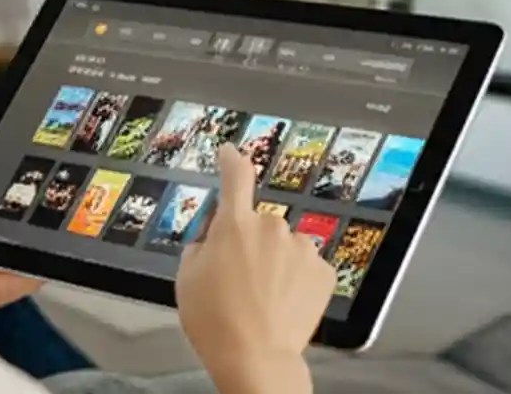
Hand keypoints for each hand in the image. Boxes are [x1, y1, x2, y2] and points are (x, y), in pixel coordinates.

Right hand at [176, 144, 334, 392]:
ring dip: (277, 262)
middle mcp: (271, 228)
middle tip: (238, 280)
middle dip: (251, 243)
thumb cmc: (215, 321)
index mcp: (234, 224)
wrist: (256, 358)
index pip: (235, 177)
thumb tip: (212, 241)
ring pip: (286, 246)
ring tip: (262, 298)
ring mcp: (301, 249)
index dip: (232, 161)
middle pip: (259, 224)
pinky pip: (307, 267)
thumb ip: (200, 247)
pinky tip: (284, 303)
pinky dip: (297, 281)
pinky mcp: (323, 272)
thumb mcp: (186, 278)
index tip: (231, 152)